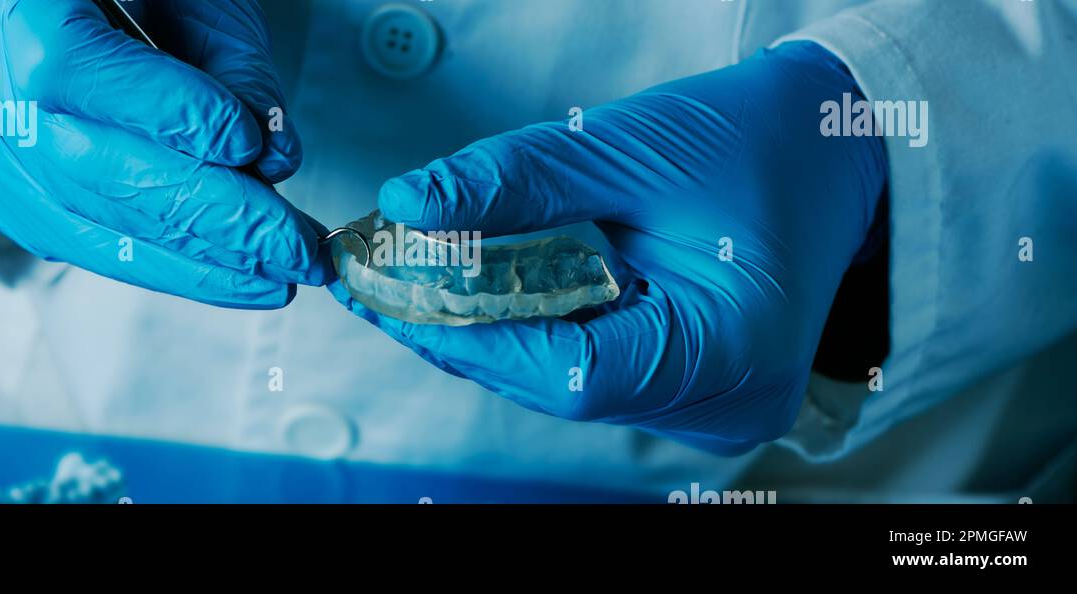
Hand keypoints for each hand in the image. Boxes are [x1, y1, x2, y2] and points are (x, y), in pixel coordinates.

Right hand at [0, 0, 323, 307]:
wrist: (52, 16)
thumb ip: (230, 64)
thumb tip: (274, 158)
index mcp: (11, 14)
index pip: (78, 72)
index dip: (172, 116)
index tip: (251, 142)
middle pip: (97, 171)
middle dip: (215, 219)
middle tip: (296, 248)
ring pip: (94, 227)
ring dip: (202, 263)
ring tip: (280, 275)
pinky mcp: (10, 200)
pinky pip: (90, 246)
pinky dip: (168, 267)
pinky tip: (232, 279)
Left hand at [331, 42, 887, 453]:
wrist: (833, 151)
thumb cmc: (754, 143)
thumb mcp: (629, 147)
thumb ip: (514, 181)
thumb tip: (407, 207)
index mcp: (732, 350)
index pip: (573, 374)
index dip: (471, 336)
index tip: (391, 292)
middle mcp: (724, 402)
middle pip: (560, 387)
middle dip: (461, 331)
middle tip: (378, 279)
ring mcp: (710, 406)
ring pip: (566, 384)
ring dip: (486, 332)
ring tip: (409, 280)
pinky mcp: (692, 390)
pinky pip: (590, 370)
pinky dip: (529, 331)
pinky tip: (475, 293)